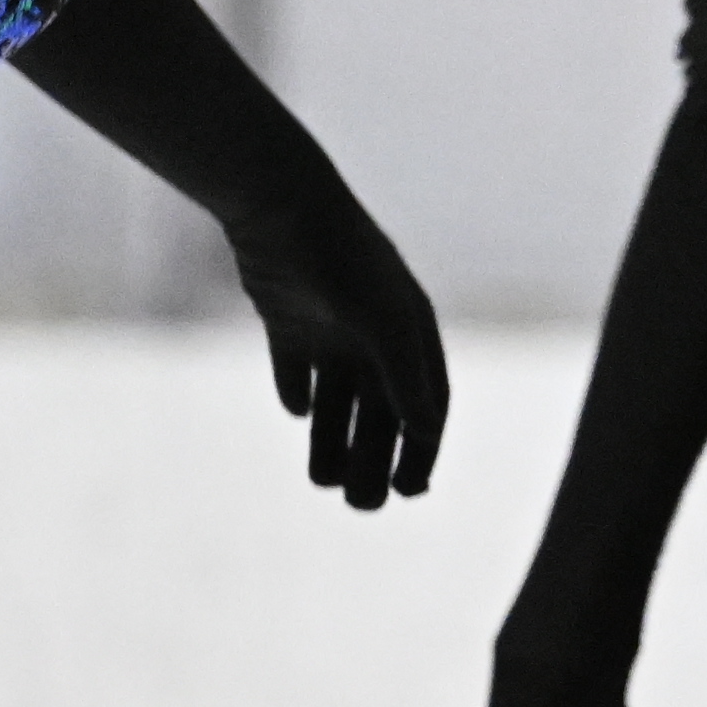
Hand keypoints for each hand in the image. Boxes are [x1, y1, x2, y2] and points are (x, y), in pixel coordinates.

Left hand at [236, 208, 447, 512]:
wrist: (279, 203)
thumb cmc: (341, 259)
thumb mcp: (380, 318)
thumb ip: (403, 375)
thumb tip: (428, 431)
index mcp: (412, 332)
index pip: (426, 404)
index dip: (423, 450)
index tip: (410, 492)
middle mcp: (376, 334)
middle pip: (381, 411)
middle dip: (376, 459)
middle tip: (362, 504)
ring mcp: (332, 327)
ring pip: (339, 400)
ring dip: (334, 440)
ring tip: (323, 480)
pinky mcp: (289, 319)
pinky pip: (296, 367)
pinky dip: (297, 393)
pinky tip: (295, 412)